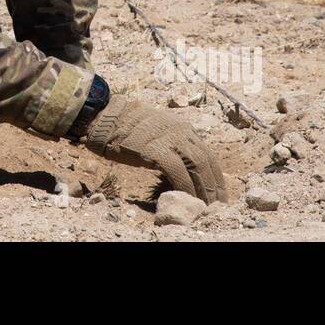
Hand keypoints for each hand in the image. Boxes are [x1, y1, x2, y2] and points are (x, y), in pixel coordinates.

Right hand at [80, 94, 227, 202]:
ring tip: (206, 206)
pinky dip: (185, 186)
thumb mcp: (158, 131)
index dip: (215, 175)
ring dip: (203, 188)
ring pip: (197, 166)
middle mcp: (181, 132)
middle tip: (217, 204)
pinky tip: (187, 198)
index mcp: (183, 128)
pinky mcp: (156, 149)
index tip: (218, 193)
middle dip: (214, 185)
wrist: (107, 118)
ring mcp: (169, 139)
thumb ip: (172, 144)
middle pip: (206, 161)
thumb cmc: (128, 128)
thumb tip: (182, 167)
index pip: (207, 154)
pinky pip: (177, 171)